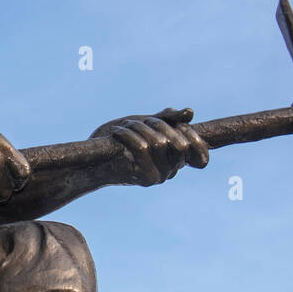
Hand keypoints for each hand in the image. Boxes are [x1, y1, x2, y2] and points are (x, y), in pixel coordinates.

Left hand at [89, 107, 209, 186]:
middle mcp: (171, 171)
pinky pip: (143, 149)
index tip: (175, 120)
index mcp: (175, 160)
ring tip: (126, 124)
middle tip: (143, 120)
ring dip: (141, 128)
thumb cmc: (122, 140)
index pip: (199, 154)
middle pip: (179, 143)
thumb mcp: (146, 124)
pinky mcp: (143, 178)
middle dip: (160, 124)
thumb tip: (190, 112)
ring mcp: (159, 177)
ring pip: (160, 144)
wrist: (93, 161)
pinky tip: (117, 131)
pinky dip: (129, 135)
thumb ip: (168, 117)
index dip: (192, 135)